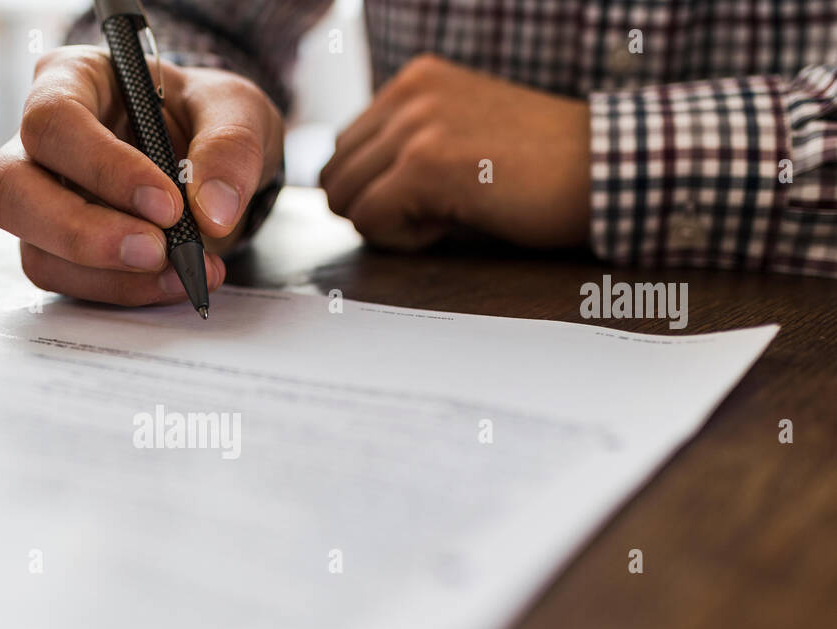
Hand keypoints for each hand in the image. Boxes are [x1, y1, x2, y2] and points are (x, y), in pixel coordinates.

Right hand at [0, 46, 284, 306]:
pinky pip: (69, 283)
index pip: (54, 121)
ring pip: (35, 251)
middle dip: (82, 233)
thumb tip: (212, 210)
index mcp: (72, 81)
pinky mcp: (58, 251)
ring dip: (109, 275)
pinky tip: (171, 281)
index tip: (168, 205)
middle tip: (156, 251)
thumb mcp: (237, 110)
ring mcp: (42, 202)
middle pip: (10, 191)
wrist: (214, 164)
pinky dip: (123, 291)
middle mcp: (41, 143)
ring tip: (181, 271)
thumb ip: (231, 147)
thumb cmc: (208, 119)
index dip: (103, 168)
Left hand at [319, 54, 589, 250]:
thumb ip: (404, 148)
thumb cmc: (539, 168)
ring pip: (344, 199)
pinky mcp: (424, 164)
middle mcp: (409, 92)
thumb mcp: (459, 135)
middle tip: (437, 211)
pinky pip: (369, 221)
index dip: (377, 191)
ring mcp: (415, 125)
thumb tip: (343, 192)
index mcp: (414, 80)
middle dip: (375, 209)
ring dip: (389, 224)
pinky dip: (403, 239)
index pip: (344, 150)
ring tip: (448, 213)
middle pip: (334, 175)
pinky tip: (452, 223)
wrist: (605, 169)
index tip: (433, 195)